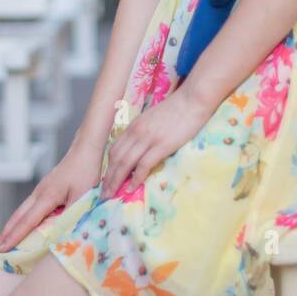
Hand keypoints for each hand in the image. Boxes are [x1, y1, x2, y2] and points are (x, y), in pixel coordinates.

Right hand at [0, 142, 102, 253]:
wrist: (85, 149)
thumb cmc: (86, 171)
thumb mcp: (83, 197)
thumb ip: (72, 217)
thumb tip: (63, 235)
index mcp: (47, 196)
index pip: (27, 222)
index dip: (14, 238)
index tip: (2, 250)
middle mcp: (39, 193)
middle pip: (17, 216)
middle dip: (5, 234)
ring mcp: (41, 189)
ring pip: (22, 211)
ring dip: (11, 226)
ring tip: (2, 240)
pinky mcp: (45, 188)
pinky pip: (29, 207)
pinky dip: (21, 218)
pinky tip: (22, 224)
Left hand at [99, 85, 209, 199]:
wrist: (192, 100)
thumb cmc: (176, 109)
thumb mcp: (152, 119)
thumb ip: (143, 132)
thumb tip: (139, 149)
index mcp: (134, 125)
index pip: (114, 149)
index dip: (108, 166)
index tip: (105, 179)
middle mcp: (136, 132)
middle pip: (116, 158)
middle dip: (108, 177)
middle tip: (103, 193)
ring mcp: (148, 139)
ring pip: (125, 163)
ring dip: (116, 181)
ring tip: (111, 195)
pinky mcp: (161, 145)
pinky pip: (143, 165)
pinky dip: (136, 178)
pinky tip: (132, 188)